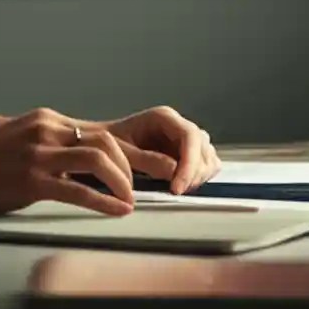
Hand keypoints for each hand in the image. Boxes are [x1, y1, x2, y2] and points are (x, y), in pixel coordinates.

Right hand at [0, 108, 135, 216]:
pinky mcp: (32, 179)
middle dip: (129, 166)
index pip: (98, 132)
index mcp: (47, 121)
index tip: (136, 170)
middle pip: (106, 141)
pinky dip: (105, 202)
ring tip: (128, 199)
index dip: (123, 153)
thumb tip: (81, 166)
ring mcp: (39, 154)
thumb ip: (51, 147)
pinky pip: (79, 190)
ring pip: (98, 159)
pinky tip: (116, 210)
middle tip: (135, 187)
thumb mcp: (23, 141)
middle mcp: (46, 131)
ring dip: (121, 182)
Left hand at [103, 106, 220, 194]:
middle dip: (193, 173)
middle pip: (202, 147)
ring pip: (207, 157)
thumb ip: (146, 160)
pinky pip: (204, 165)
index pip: (190, 136)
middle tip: (174, 191)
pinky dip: (198, 177)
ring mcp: (184, 140)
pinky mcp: (186, 154)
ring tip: (175, 188)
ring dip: (197, 176)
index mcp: (163, 117)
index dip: (189, 163)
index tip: (178, 187)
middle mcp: (177, 126)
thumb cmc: (107, 145)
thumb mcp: (121, 152)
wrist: (101, 147)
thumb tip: (172, 170)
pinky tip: (180, 185)